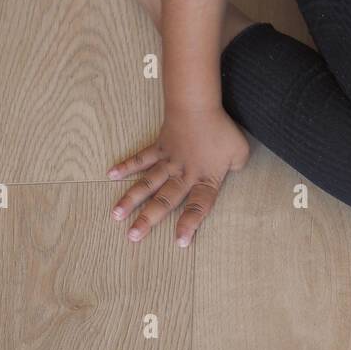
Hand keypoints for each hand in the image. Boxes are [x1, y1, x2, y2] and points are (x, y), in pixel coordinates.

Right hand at [108, 106, 249, 247]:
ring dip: (131, 199)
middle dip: (148, 220)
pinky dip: (126, 166)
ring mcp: (168, 161)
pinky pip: (141, 158)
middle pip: (165, 201)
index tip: (179, 242)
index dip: (190, 224)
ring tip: (116, 215)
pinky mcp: (159, 147)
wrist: (198, 107)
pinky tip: (111, 174)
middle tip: (132, 236)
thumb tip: (231, 169)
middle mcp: (184, 175)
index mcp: (205, 179)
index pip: (198, 206)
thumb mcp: (240, 153)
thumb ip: (236, 167)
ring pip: (148, 184)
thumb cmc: (222, 130)